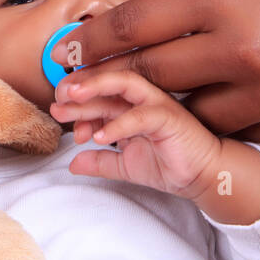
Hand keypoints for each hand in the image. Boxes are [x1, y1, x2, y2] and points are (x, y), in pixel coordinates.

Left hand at [49, 67, 221, 200]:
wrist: (202, 176)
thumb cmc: (168, 163)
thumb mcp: (124, 164)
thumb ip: (100, 161)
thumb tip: (72, 164)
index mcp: (130, 102)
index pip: (98, 91)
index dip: (76, 98)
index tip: (57, 110)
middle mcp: (142, 96)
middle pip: (105, 83)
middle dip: (78, 90)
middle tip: (57, 101)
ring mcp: (156, 102)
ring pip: (124, 84)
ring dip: (96, 88)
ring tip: (72, 98)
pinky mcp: (169, 117)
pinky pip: (141, 115)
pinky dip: (118, 124)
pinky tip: (98, 136)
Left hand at [50, 0, 259, 140]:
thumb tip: (158, 22)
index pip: (138, 24)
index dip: (95, 39)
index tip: (69, 48)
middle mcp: (240, 49)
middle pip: (152, 74)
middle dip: (109, 82)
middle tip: (76, 88)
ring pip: (189, 112)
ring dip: (159, 109)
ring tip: (127, 109)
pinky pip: (234, 130)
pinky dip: (213, 121)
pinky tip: (197, 114)